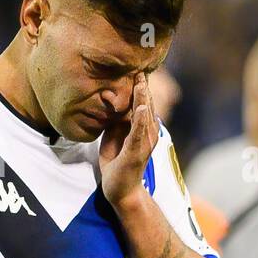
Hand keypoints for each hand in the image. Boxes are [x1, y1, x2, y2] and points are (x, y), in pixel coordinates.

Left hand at [99, 72, 159, 208]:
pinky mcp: (136, 152)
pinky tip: (141, 108)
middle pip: (146, 104)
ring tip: (141, 82)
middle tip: (140, 67)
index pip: (142, 102)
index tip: (136, 67)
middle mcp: (147, 133)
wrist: (121, 190)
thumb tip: (109, 103)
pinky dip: (140, 120)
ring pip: (145, 116)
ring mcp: (143, 142)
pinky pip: (139, 133)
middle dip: (143, 87)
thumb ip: (115, 121)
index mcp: (140, 128)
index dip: (139, 86)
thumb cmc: (118, 163)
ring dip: (143, 98)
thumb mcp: (113, 137)